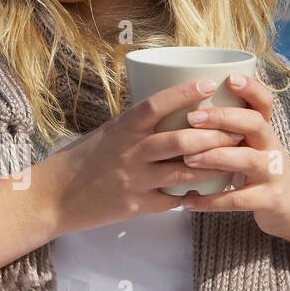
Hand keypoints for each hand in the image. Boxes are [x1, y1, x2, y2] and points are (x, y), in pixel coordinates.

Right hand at [37, 77, 244, 236]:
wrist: (52, 198)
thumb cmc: (79, 162)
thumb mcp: (105, 134)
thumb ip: (134, 126)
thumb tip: (168, 112)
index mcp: (121, 128)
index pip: (156, 104)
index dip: (184, 92)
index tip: (209, 84)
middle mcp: (129, 152)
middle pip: (180, 138)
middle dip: (214, 134)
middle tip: (237, 130)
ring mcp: (133, 180)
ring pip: (184, 169)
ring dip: (213, 164)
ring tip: (233, 158)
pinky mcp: (135, 206)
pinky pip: (172, 199)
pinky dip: (191, 193)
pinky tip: (207, 190)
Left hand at [178, 71, 289, 239]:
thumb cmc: (262, 171)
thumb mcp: (253, 146)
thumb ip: (230, 131)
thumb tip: (184, 108)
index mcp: (265, 132)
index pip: (264, 103)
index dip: (251, 89)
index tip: (229, 78)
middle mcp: (272, 148)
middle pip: (255, 124)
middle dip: (224, 118)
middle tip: (192, 117)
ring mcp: (273, 174)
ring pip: (247, 159)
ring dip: (215, 157)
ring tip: (187, 159)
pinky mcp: (269, 200)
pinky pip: (238, 200)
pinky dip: (210, 201)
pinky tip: (187, 201)